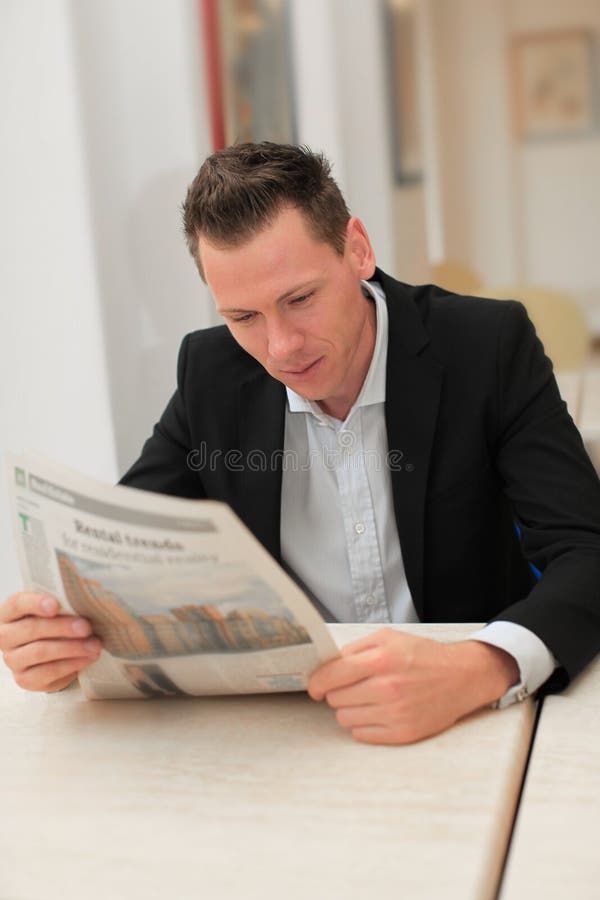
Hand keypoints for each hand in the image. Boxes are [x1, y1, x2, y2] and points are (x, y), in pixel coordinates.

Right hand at [0, 592, 101, 691]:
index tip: (56, 605)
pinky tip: (88, 658)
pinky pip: (48, 672)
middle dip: (62, 627)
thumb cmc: (57, 621)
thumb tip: (87, 598)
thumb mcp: (58, 608)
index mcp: (9, 612)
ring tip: (94, 645)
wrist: (56, 651)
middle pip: (31, 629)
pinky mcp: (25, 679)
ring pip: (40, 652)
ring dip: (72, 648)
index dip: (36, 603)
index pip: (18, 603)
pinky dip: (72, 664)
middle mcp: (5, 636)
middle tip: (87, 627)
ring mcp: (12, 660)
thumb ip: (65, 601)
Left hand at [308, 627, 519, 744]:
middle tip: (352, 688)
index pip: (332, 676)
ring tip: (367, 699)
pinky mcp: (402, 733)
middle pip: (336, 699)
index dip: (317, 683)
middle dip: (338, 693)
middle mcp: (386, 687)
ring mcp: (395, 713)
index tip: (315, 687)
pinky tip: (377, 713)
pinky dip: (363, 725)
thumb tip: (328, 665)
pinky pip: (362, 735)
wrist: (461, 678)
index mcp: (381, 660)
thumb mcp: (389, 638)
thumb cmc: (423, 656)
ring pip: (345, 719)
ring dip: (350, 710)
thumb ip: (356, 649)